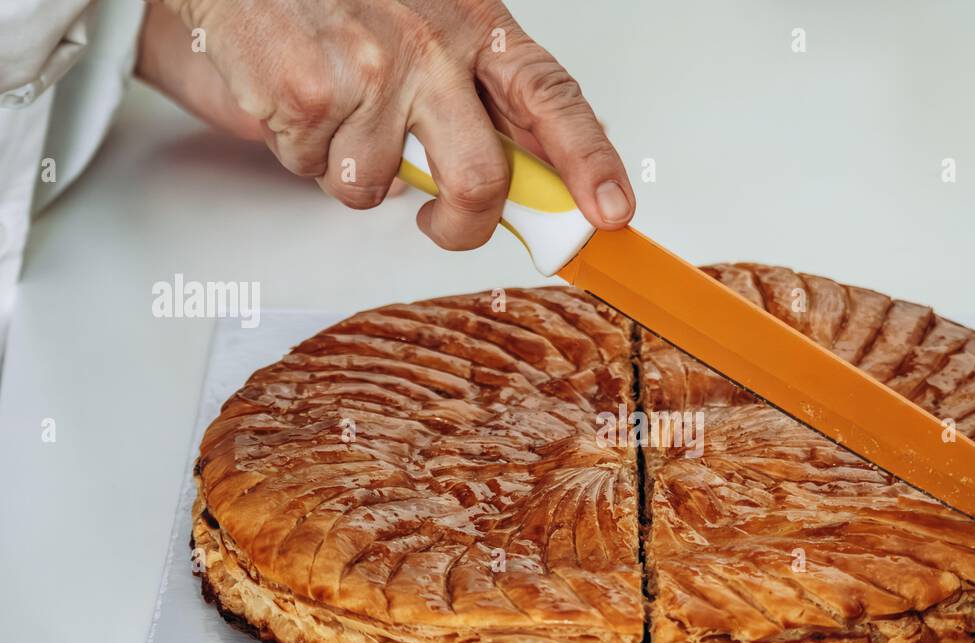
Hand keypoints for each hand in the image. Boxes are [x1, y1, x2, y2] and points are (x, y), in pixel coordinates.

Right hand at [136, 0, 635, 251]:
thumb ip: (480, 96)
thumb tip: (526, 182)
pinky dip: (305, 153)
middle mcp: (432, 46)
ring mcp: (370, 71)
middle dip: (464, 224)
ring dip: (353, 171)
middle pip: (480, 180)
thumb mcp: (432, 23)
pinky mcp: (309, 95)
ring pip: (380, 188)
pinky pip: (319, 174)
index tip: (612, 212)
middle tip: (443, 221)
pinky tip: (301, 101)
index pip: (552, 100)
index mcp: (476, 26)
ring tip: (338, 112)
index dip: (590, 162)